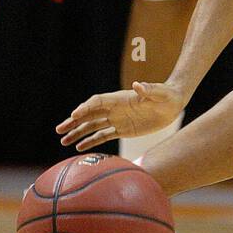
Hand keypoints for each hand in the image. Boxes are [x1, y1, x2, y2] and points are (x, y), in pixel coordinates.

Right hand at [57, 81, 185, 151]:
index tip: (74, 115)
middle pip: (89, 114)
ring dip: (78, 133)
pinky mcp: (123, 130)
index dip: (85, 108)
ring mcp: (117, 119)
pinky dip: (91, 141)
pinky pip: (103, 136)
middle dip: (74, 121)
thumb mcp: (159, 92)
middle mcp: (115, 109)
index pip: (97, 102)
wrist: (173, 104)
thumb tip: (138, 85)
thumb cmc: (166, 95)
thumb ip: (148, 89)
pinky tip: (79, 147)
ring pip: (93, 126)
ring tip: (63, 141)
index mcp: (120, 99)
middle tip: (59, 130)